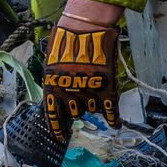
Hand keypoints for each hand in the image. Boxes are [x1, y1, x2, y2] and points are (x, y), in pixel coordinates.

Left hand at [41, 21, 118, 139]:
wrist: (85, 29)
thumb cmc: (65, 41)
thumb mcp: (51, 62)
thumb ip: (54, 80)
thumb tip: (55, 93)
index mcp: (53, 88)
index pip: (53, 116)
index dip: (56, 129)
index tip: (59, 138)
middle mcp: (70, 94)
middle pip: (74, 113)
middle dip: (77, 107)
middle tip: (80, 97)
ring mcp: (89, 92)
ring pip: (91, 110)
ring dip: (92, 105)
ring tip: (94, 89)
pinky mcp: (106, 89)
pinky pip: (111, 111)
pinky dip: (114, 119)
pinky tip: (116, 123)